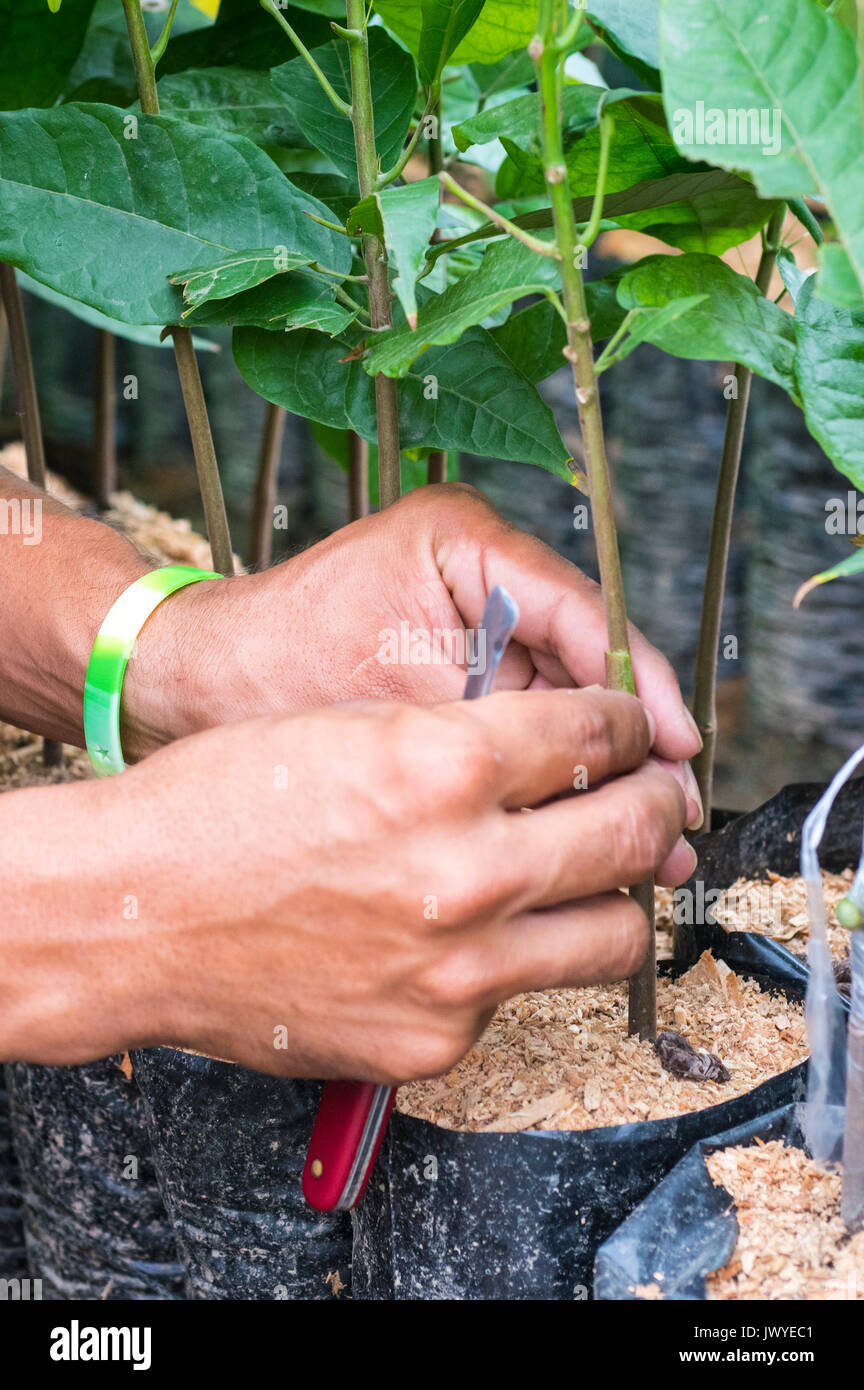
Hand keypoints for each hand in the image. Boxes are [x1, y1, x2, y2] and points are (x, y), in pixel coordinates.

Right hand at [4, 688, 693, 1076]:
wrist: (134, 918)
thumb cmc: (220, 810)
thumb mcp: (354, 726)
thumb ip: (470, 738)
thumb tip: (562, 751)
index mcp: (443, 765)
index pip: (600, 733)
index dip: (629, 723)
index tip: (631, 730)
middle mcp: (466, 870)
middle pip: (635, 830)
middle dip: (658, 802)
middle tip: (652, 796)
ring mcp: (457, 969)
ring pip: (617, 933)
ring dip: (616, 895)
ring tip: (589, 877)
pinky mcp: (435, 1040)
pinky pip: (522, 994)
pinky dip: (514, 960)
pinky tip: (467, 937)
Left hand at [125, 485, 702, 813]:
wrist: (190, 685)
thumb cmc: (266, 672)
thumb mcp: (393, 706)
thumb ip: (500, 734)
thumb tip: (608, 789)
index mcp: (464, 537)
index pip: (584, 614)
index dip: (639, 692)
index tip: (674, 752)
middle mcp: (479, 566)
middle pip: (590, 658)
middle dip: (629, 743)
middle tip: (670, 814)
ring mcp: (471, 613)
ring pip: (567, 698)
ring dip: (600, 769)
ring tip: (644, 842)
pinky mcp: (458, 662)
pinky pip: (526, 719)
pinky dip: (553, 774)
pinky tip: (581, 829)